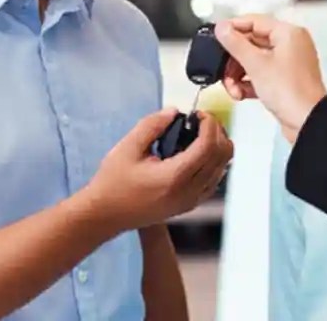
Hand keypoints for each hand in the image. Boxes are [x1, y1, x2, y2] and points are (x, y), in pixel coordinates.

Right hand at [81, 108, 233, 232]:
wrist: (105, 215)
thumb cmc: (113, 181)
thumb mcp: (128, 147)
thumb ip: (152, 125)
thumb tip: (173, 111)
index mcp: (174, 177)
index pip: (208, 146)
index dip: (210, 125)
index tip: (199, 113)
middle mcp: (188, 192)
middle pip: (221, 157)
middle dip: (217, 133)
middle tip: (201, 121)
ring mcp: (190, 202)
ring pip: (221, 170)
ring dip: (217, 148)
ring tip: (200, 134)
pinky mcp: (188, 206)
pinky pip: (213, 182)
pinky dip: (213, 164)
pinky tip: (198, 153)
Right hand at [214, 15, 326, 142]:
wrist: (307, 123)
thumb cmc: (292, 93)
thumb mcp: (256, 65)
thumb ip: (235, 43)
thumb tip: (222, 27)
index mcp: (288, 34)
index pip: (254, 21)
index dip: (233, 28)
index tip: (217, 35)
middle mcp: (290, 46)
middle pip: (252, 43)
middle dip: (234, 59)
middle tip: (222, 69)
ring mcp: (287, 64)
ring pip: (253, 61)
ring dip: (238, 74)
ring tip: (232, 87)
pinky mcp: (284, 81)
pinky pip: (260, 75)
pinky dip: (248, 83)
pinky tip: (241, 94)